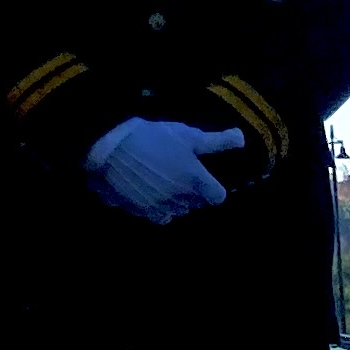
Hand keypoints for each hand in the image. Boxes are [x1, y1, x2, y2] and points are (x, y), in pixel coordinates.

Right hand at [87, 117, 242, 223]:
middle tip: (178, 175)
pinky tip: (144, 192)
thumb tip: (241, 139)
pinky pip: (152, 215)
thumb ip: (215, 141)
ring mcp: (156, 207)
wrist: (108, 146)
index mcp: (195, 182)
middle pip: (194, 205)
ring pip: (173, 212)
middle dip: (191, 194)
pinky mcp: (136, 209)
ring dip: (172, 202)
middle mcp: (179, 200)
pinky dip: (152, 207)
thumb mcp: (186, 135)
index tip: (203, 178)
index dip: (212, 188)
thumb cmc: (152, 138)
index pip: (217, 197)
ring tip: (161, 185)